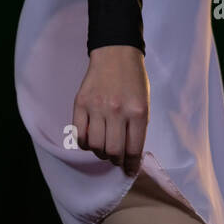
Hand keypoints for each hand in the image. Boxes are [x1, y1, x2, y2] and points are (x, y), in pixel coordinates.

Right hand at [72, 45, 149, 175]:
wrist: (115, 53)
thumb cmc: (133, 81)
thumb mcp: (145, 105)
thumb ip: (138, 130)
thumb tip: (131, 156)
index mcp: (137, 112)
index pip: (133, 150)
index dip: (131, 165)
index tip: (129, 170)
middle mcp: (116, 111)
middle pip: (113, 151)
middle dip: (116, 161)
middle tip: (117, 159)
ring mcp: (96, 107)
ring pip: (95, 146)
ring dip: (100, 153)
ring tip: (104, 147)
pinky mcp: (80, 103)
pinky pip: (79, 135)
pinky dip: (84, 144)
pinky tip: (91, 140)